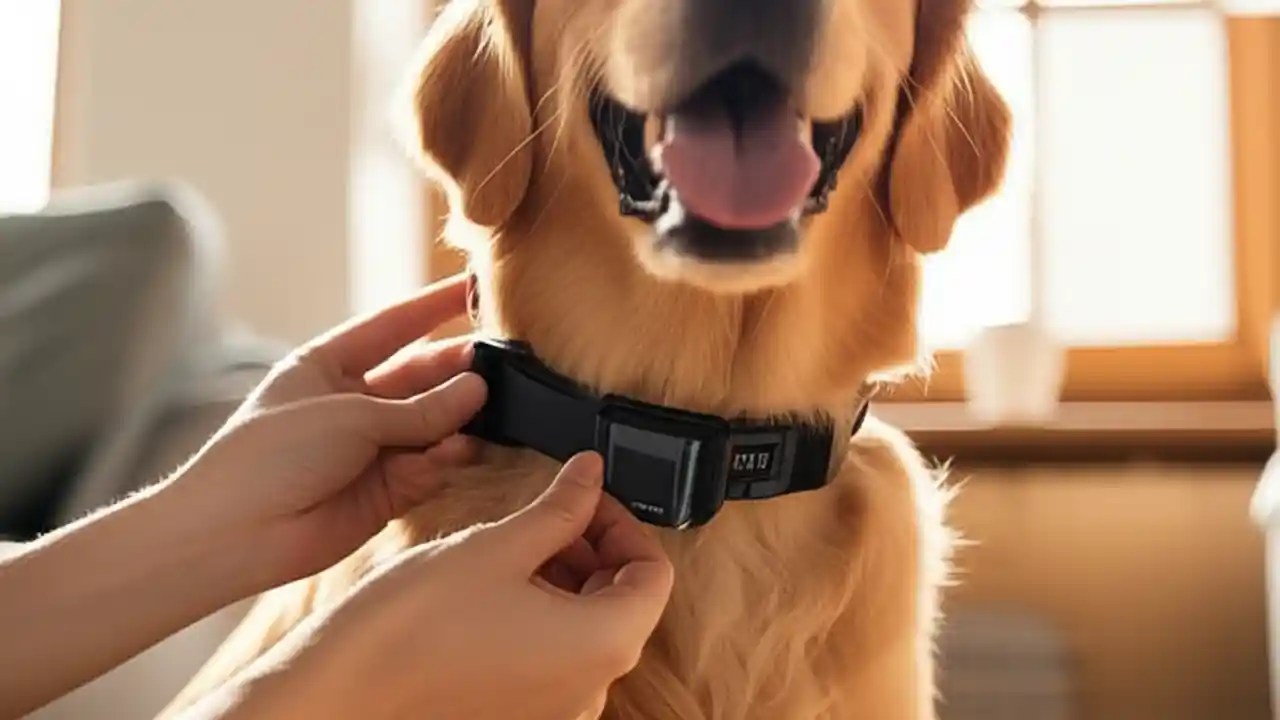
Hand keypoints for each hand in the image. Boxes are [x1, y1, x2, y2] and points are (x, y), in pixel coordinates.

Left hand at [169, 275, 486, 587]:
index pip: (392, 326)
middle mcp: (352, 404)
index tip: (476, 286)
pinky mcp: (384, 493)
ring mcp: (369, 449)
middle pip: (420, 378)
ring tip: (482, 418)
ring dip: (456, 423)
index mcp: (327, 366)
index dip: (434, 306)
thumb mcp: (350, 415)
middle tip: (500, 368)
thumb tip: (479, 389)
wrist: (236, 533)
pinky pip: (428, 468)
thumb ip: (420, 408)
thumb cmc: (273, 455)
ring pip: (431, 426)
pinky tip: (450, 456)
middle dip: (457, 373)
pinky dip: (443, 462)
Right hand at [191, 454, 674, 719]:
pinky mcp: (521, 714)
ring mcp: (555, 708)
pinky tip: (498, 587)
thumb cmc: (412, 626)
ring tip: (515, 545)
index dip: (623, 524)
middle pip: (624, 603)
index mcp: (602, 644)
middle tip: (549, 513)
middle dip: (593, 548)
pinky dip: (543, 616)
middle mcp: (590, 687)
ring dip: (566, 579)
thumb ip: (560, 508)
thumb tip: (592, 474)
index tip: (586, 497)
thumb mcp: (498, 545)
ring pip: (588, 630)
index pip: (655, 574)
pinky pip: (555, 658)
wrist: (341, 692)